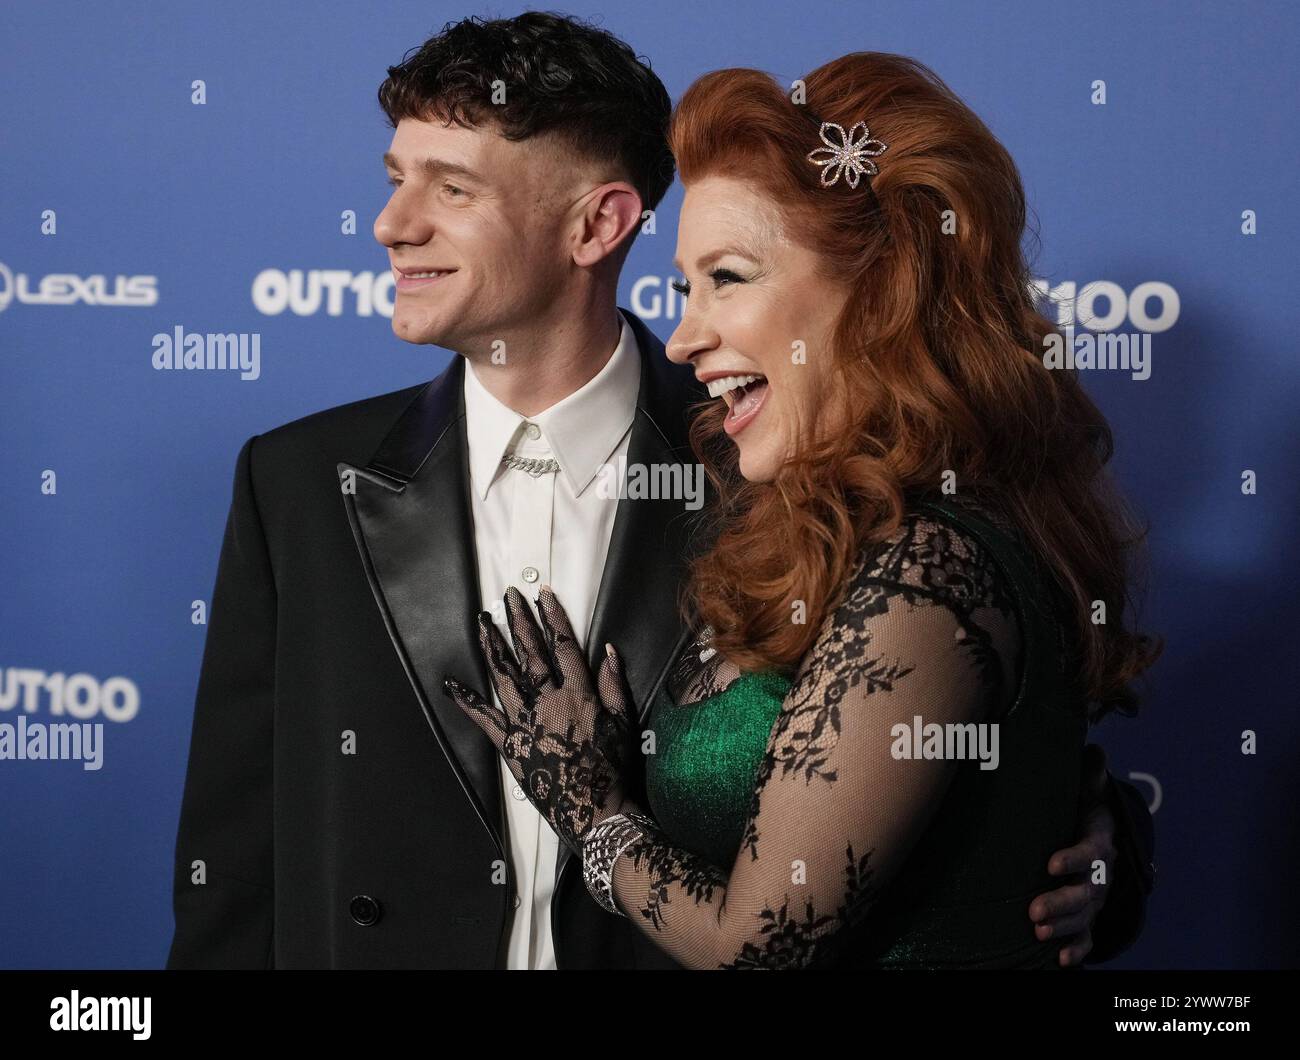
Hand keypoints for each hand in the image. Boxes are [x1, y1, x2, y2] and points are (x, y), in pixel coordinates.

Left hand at [442, 585, 638, 855]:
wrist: (594, 811)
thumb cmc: (612, 768)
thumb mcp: (623, 722)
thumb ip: (614, 684)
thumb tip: (609, 651)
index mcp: (578, 694)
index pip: (562, 644)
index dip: (551, 617)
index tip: (542, 596)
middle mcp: (549, 702)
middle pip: (530, 652)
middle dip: (519, 621)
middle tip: (509, 597)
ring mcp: (525, 722)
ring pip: (504, 676)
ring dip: (493, 647)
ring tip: (484, 624)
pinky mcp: (510, 745)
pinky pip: (484, 719)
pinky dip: (466, 701)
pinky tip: (452, 685)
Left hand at [1028, 743, 1116, 965]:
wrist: (1098, 837)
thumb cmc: (1083, 811)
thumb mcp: (1088, 791)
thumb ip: (1090, 774)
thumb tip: (1095, 748)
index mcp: (1099, 841)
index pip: (1090, 851)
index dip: (1072, 857)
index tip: (1049, 863)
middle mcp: (1101, 873)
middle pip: (1086, 891)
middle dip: (1061, 902)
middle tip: (1033, 910)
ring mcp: (1095, 897)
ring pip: (1085, 917)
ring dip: (1064, 926)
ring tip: (1038, 932)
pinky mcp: (1089, 915)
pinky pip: (1089, 936)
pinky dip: (1078, 949)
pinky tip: (1062, 961)